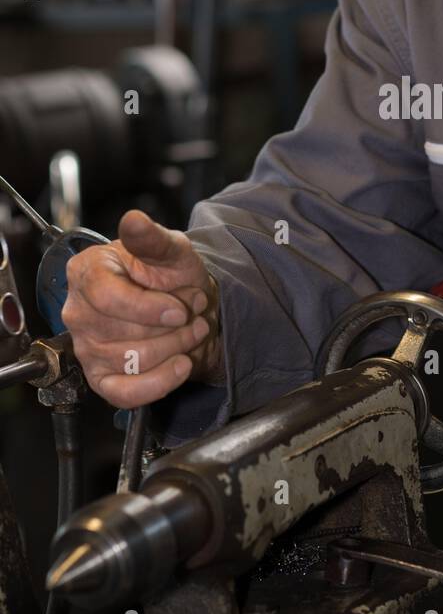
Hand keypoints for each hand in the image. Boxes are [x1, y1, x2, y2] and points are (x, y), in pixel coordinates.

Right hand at [61, 208, 221, 407]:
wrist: (185, 306)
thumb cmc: (170, 274)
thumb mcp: (171, 250)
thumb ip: (152, 238)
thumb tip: (133, 220)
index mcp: (87, 272)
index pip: (106, 297)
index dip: (148, 307)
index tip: (180, 308)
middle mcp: (78, 312)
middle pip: (122, 332)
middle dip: (171, 326)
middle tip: (193, 311)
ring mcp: (86, 348)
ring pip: (132, 361)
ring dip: (175, 348)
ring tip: (192, 330)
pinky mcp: (100, 379)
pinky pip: (124, 393)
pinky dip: (160, 383)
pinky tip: (181, 365)